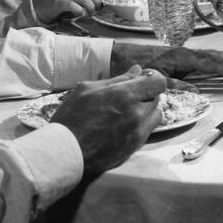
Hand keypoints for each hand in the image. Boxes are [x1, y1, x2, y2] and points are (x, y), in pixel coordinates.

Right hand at [34, 0, 101, 24]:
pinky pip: (73, 5)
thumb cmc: (58, 1)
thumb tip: (99, 0)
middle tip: (96, 10)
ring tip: (90, 13)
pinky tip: (80, 13)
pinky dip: (79, 10)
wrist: (39, 6)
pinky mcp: (58, 2)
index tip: (99, 2)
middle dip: (97, 2)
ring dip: (90, 8)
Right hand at [47, 66, 166, 175]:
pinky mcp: (135, 147)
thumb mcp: (87, 90)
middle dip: (146, 94)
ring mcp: (137, 132)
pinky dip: (143, 125)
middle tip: (129, 97)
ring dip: (147, 110)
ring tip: (128, 112)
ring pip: (156, 115)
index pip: (158, 82)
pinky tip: (125, 125)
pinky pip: (149, 130)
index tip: (143, 80)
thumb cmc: (71, 117)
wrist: (64, 152)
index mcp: (124, 95)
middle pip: (157, 98)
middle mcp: (136, 113)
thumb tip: (137, 70)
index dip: (152, 79)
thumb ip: (117, 80)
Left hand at [109, 43, 222, 89]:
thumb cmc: (136, 67)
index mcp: (184, 56)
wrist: (122, 56)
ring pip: (220, 58)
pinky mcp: (189, 60)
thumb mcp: (153, 77)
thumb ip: (174, 84)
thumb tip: (197, 91)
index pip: (216, 63)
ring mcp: (190, 55)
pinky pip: (213, 62)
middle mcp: (191, 53)